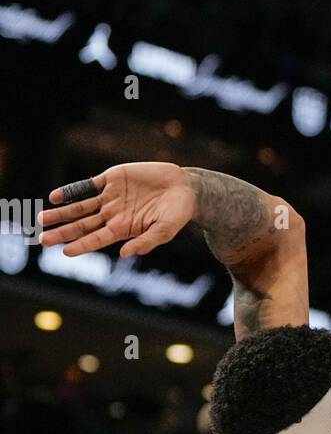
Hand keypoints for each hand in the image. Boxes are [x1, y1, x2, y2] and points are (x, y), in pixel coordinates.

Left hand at [38, 162, 195, 256]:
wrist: (184, 187)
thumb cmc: (177, 213)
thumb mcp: (165, 230)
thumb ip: (145, 242)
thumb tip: (124, 254)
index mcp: (123, 229)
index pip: (96, 239)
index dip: (81, 245)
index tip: (64, 251)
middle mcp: (112, 214)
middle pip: (82, 225)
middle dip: (62, 232)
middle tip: (43, 239)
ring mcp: (110, 196)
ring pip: (80, 206)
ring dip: (61, 213)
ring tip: (42, 219)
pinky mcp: (112, 179)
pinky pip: (86, 185)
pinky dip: (71, 191)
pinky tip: (56, 197)